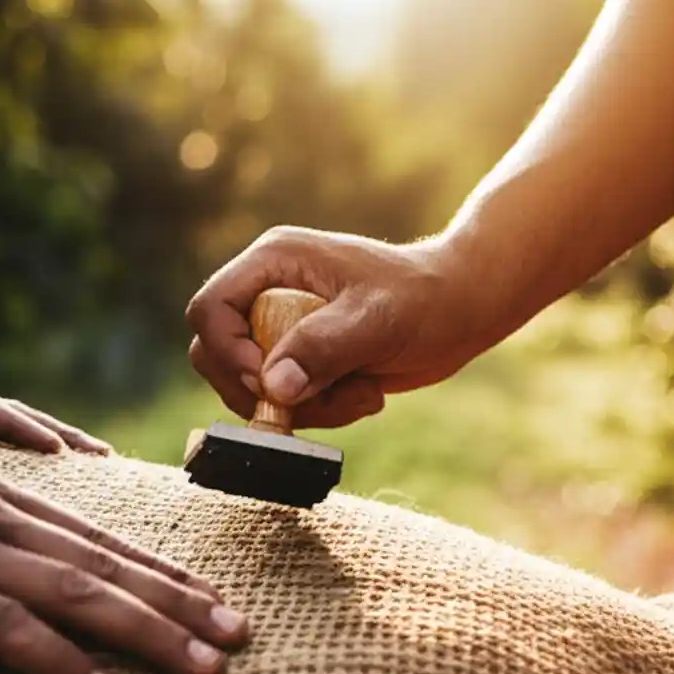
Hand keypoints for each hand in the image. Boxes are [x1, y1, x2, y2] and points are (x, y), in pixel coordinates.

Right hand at [0, 441, 247, 673]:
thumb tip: (20, 551)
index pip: (97, 537)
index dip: (159, 570)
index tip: (210, 597)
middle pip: (105, 565)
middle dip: (179, 602)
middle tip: (239, 635)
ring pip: (78, 594)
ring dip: (149, 633)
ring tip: (206, 667)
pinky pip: (9, 631)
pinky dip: (63, 663)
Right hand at [186, 226, 480, 428]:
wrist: (463, 310)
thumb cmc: (426, 298)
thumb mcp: (376, 320)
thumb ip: (322, 348)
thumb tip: (271, 386)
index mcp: (274, 261)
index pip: (211, 309)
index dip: (229, 353)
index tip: (271, 383)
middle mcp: (268, 291)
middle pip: (217, 354)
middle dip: (263, 390)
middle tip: (313, 400)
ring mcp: (282, 326)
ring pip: (252, 386)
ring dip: (303, 407)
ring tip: (359, 393)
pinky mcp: (301, 358)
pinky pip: (283, 401)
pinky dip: (320, 412)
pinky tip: (364, 392)